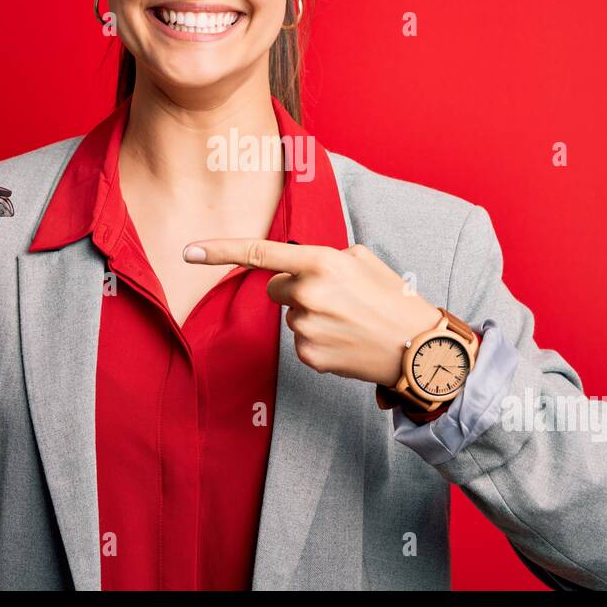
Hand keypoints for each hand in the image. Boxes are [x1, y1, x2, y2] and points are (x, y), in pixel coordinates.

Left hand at [182, 238, 441, 386]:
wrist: (419, 348)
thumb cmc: (393, 298)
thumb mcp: (363, 260)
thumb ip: (324, 258)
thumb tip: (298, 270)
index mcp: (321, 262)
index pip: (260, 253)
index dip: (219, 250)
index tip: (187, 250)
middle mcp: (307, 293)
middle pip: (276, 289)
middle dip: (297, 291)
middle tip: (338, 299)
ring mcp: (306, 327)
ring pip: (291, 317)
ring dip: (313, 317)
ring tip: (349, 322)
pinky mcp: (308, 356)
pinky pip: (300, 342)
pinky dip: (319, 342)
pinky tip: (346, 342)